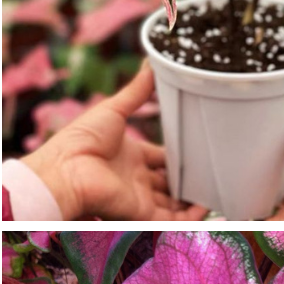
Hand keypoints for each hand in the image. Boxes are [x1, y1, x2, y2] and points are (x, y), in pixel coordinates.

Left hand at [21, 65, 206, 220]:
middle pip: (168, 183)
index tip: (198, 151)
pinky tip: (207, 208)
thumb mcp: (114, 109)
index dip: (177, 157)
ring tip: (218, 192)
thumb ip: (136, 91)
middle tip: (213, 172)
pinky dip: (189, 218)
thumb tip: (150, 62)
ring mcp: (138, 197)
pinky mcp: (140, 213)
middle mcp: (135, 179)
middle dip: (188, 181)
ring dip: (193, 201)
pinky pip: (170, 221)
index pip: (160, 159)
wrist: (65, 170)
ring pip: (173, 204)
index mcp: (129, 156)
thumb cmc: (81, 140)